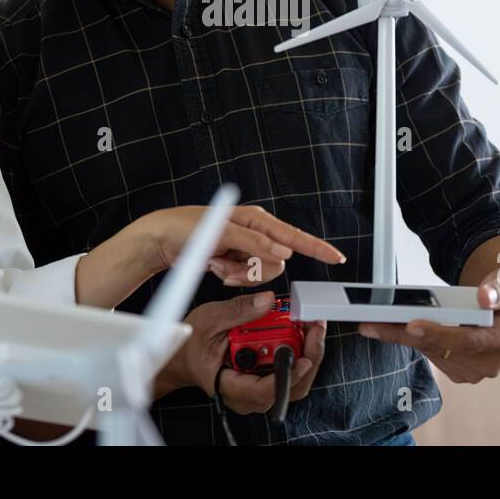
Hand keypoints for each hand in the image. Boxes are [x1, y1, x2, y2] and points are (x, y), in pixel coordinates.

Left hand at [140, 204, 345, 284]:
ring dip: (239, 275)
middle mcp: (256, 233)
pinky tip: (216, 268)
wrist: (161, 239)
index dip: (317, 248)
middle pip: (276, 262)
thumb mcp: (220, 233)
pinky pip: (247, 278)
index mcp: (256, 220)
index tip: (337, 258)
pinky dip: (231, 278)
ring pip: (262, 274)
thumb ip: (254, 243)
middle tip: (226, 265)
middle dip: (253, 271)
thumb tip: (283, 253)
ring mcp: (246, 248)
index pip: (293, 236)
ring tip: (217, 264)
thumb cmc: (186, 227)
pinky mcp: (236, 261)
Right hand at [154, 292, 327, 413]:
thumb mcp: (208, 320)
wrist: (185, 354)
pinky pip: (292, 370)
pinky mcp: (268, 377)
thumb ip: (238, 310)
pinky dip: (301, 349)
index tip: (302, 358)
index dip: (286, 377)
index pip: (262, 392)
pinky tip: (303, 328)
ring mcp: (261, 387)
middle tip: (315, 326)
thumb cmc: (192, 343)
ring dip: (308, 352)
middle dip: (307, 356)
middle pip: (288, 387)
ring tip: (313, 324)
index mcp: (228, 385)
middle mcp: (249, 394)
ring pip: (295, 381)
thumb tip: (268, 301)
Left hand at [357, 266, 499, 382]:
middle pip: (439, 348)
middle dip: (402, 335)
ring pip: (430, 352)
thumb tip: (484, 297)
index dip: (438, 334)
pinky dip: (411, 339)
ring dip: (401, 337)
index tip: (411, 325)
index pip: (468, 341)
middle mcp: (489, 362)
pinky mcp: (460, 370)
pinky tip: (392, 326)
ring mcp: (474, 370)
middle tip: (370, 323)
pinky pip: (430, 353)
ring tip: (372, 321)